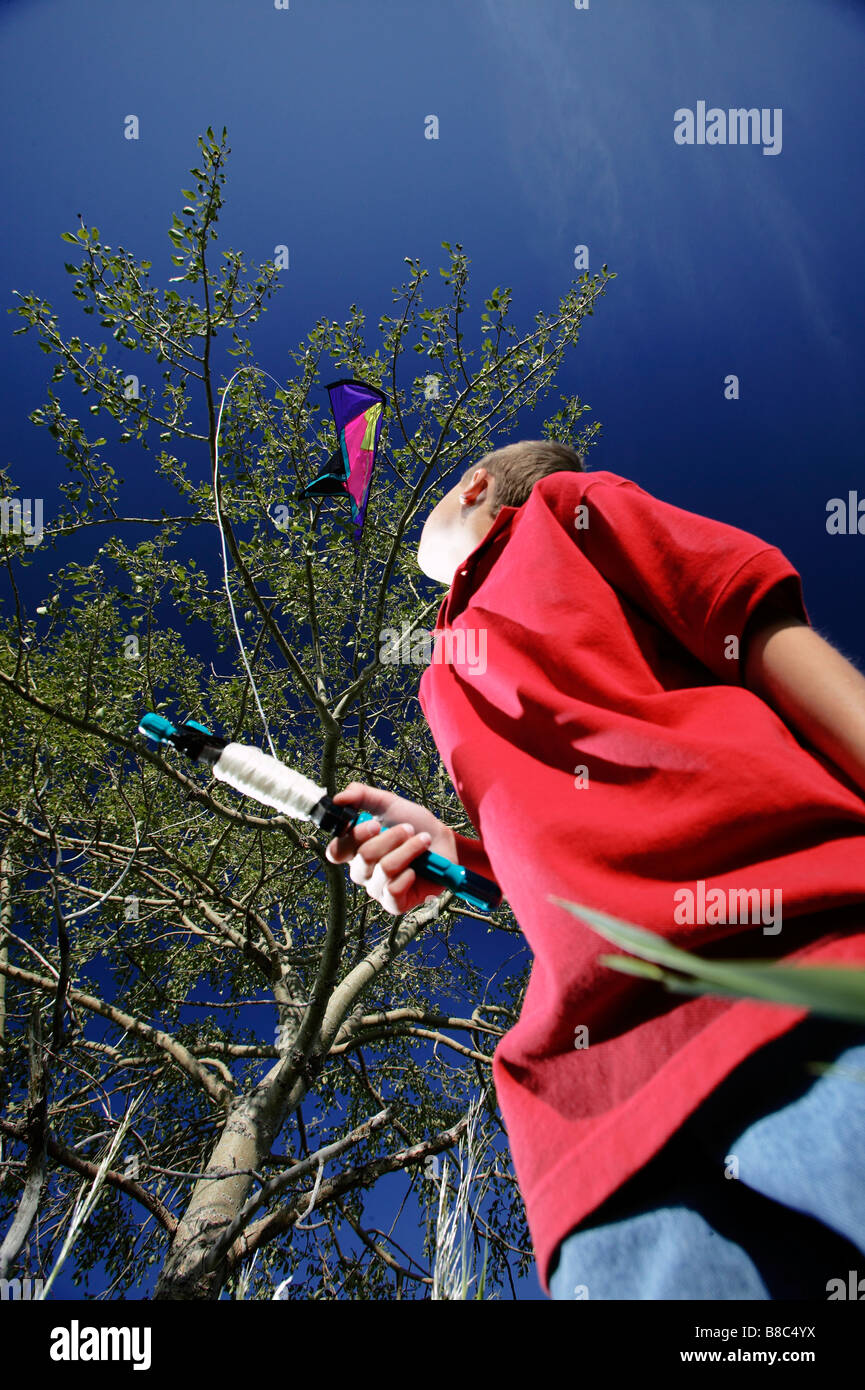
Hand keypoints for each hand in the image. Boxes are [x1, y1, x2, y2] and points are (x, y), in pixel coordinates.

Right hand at [324, 782, 456, 915]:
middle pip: (363, 857)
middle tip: (408, 828)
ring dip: (408, 850)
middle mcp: (362, 871)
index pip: (336, 851)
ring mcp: (377, 889)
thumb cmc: (414, 824)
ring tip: (422, 841)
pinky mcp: (395, 903)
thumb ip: (360, 796)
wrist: (443, 840)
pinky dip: (409, 874)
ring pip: (384, 869)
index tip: (375, 824)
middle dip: (391, 837)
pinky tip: (418, 867)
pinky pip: (393, 890)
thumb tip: (338, 799)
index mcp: (355, 850)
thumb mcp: (388, 803)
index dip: (353, 838)